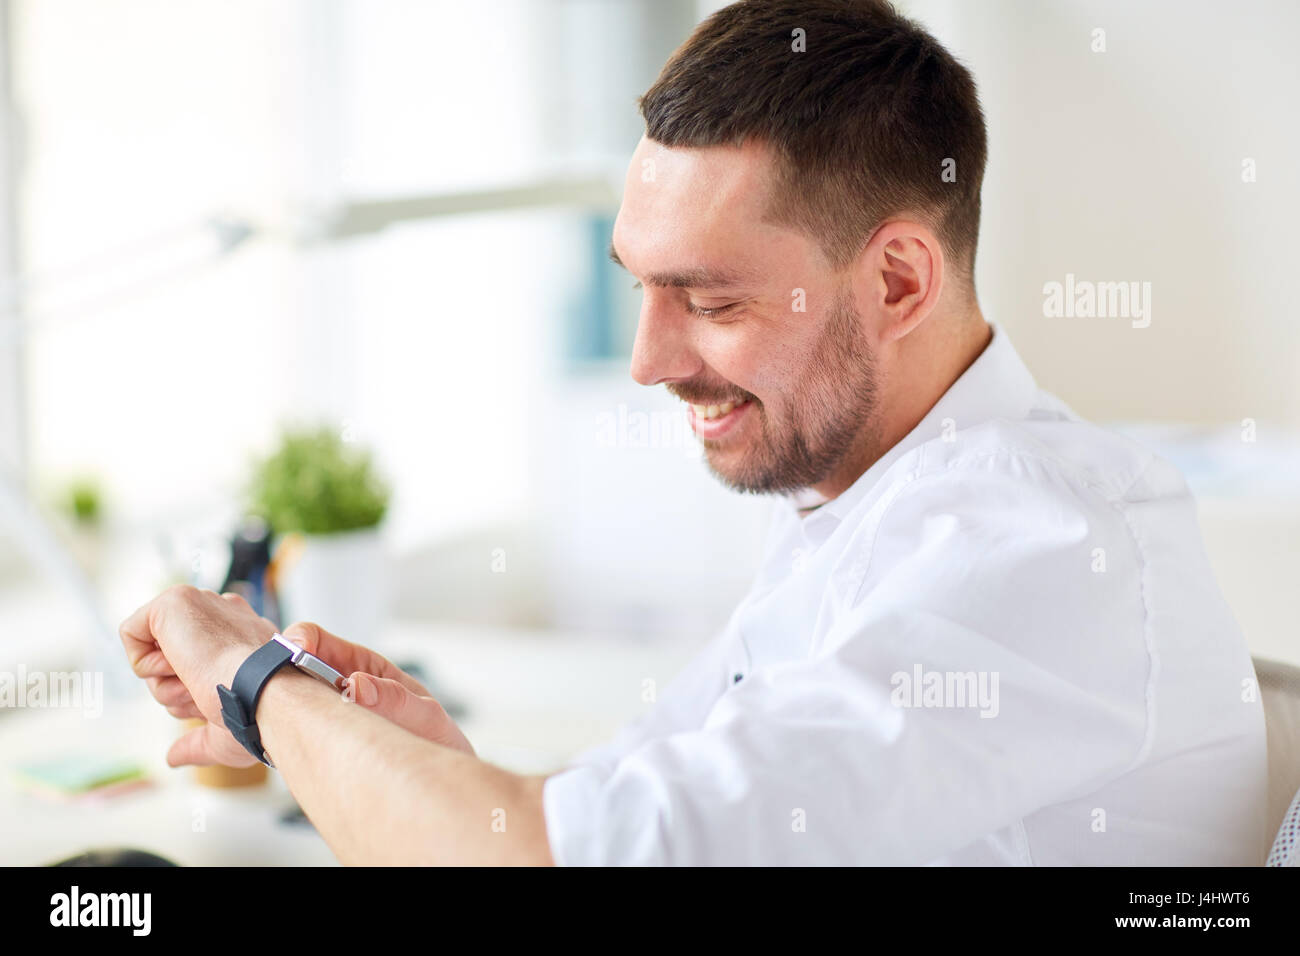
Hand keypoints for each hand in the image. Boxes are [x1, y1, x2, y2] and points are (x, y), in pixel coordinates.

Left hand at [119, 585, 277, 766]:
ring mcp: (198, 604)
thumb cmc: (257, 716)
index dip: (194, 691)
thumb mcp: (223, 735)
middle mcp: (220, 614)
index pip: (195, 660)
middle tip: (206, 692)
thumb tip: (173, 758)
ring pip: (151, 652)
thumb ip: (196, 743)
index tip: (217, 699)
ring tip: (198, 681)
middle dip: (177, 688)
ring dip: (166, 682)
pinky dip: (146, 663)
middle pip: (170, 659)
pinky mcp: (173, 601)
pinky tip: (180, 666)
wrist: (265, 694)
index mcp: (239, 636)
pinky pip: (132, 634)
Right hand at [283, 621, 473, 756]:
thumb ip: (395, 699)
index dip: (301, 638)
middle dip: (280, 679)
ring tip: (299, 725)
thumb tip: (356, 685)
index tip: (297, 649)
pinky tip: (303, 750)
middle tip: (285, 696)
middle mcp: (337, 689)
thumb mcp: (425, 715)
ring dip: (287, 713)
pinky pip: (298, 739)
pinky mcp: (320, 748)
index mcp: (361, 666)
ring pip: (291, 708)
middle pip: (291, 673)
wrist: (441, 780)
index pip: (318, 641)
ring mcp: (326, 718)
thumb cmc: (434, 738)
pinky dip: (294, 741)